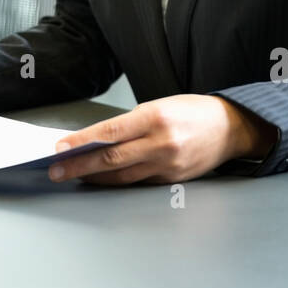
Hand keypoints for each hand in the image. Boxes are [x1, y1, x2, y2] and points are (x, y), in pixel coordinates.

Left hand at [48, 95, 275, 185]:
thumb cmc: (193, 112)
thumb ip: (131, 123)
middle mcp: (161, 143)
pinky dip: (117, 181)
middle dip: (79, 165)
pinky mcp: (172, 180)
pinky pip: (138, 182)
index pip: (110, 131)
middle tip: (56, 170)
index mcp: (156, 117)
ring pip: (122, 176)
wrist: (231, 128)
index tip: (60, 147)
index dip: (81, 141)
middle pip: (111, 159)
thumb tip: (99, 139)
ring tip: (73, 175)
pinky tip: (102, 179)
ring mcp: (167, 165)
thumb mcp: (161, 105)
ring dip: (94, 177)